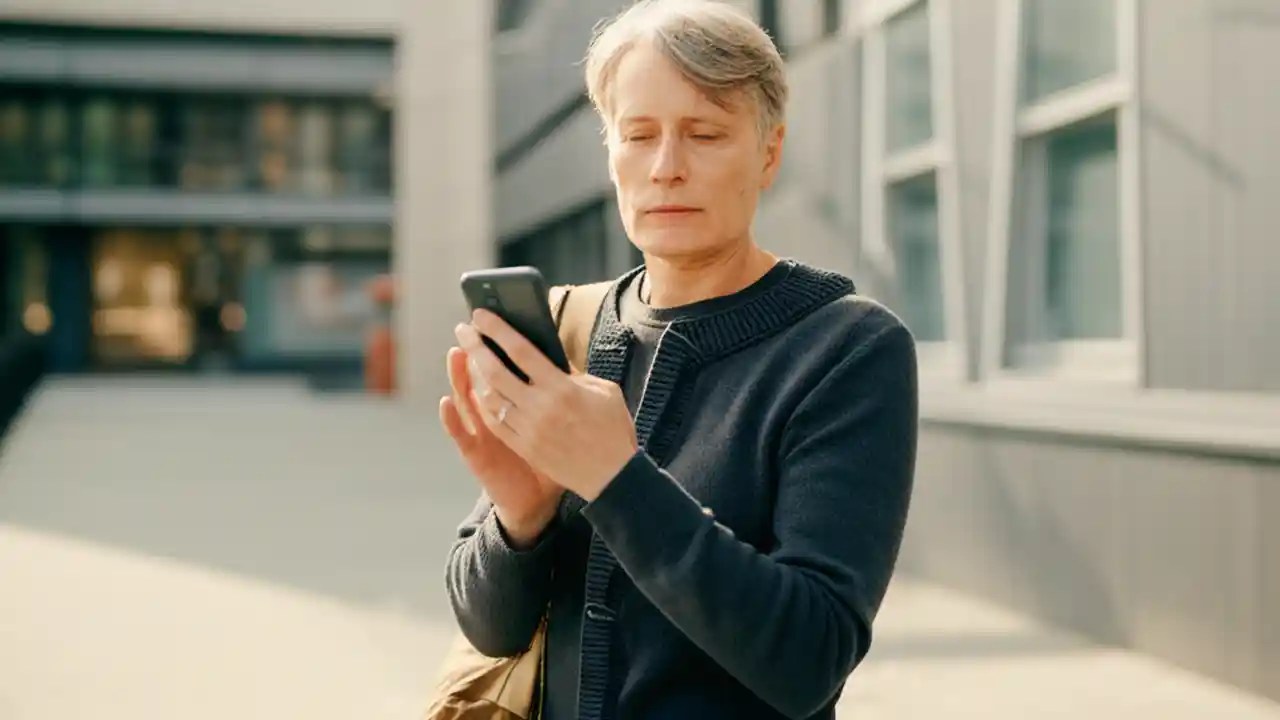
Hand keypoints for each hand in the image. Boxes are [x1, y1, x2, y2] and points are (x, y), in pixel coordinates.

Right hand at [439, 346, 561, 546]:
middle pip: (481, 378)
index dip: (499, 347)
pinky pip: (462, 434)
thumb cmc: (560, 459)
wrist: (549, 501)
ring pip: (467, 400)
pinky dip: (452, 418)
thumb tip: (565, 369)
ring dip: (458, 378)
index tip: (495, 322)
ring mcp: (484, 434)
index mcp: (521, 404)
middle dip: (474, 353)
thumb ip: (561, 397)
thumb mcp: (563, 421)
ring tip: (455, 354)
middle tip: (467, 329)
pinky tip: (446, 402)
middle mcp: (498, 416)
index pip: (507, 369)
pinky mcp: (477, 455)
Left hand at [453, 309, 638, 501]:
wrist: (612, 477)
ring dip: (475, 374)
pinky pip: (495, 422)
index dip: (497, 330)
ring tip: (470, 359)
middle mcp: (539, 406)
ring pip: (489, 397)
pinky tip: (480, 391)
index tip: (480, 315)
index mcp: (561, 387)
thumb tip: (553, 366)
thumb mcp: (605, 392)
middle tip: (463, 330)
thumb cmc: (613, 431)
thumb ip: (577, 376)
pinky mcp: (524, 447)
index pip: (520, 350)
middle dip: (474, 346)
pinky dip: (484, 404)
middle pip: (495, 370)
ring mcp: (528, 429)